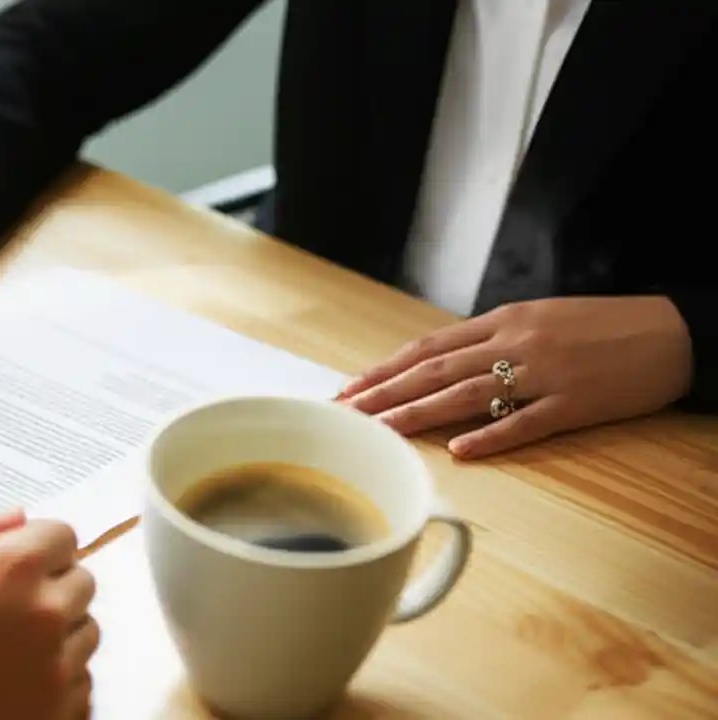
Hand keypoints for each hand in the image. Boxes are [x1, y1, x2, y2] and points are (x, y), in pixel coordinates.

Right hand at [0, 513, 97, 719]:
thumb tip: (18, 519)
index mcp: (11, 568)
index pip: (62, 535)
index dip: (34, 545)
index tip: (7, 563)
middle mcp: (44, 617)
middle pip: (80, 583)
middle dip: (48, 586)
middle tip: (0, 606)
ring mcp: (53, 675)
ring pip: (85, 636)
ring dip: (56, 634)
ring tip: (3, 649)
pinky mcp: (53, 718)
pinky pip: (80, 688)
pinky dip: (57, 682)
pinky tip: (12, 685)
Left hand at [339, 297, 693, 458]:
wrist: (672, 331)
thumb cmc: (602, 326)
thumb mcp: (540, 319)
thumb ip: (491, 341)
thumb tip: (443, 365)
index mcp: (504, 321)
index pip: (428, 348)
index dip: (384, 370)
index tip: (349, 389)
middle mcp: (516, 343)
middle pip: (434, 371)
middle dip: (384, 393)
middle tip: (345, 414)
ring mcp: (545, 374)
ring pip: (467, 394)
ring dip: (417, 414)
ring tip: (380, 431)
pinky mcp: (576, 403)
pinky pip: (526, 422)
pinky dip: (491, 436)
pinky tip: (459, 450)